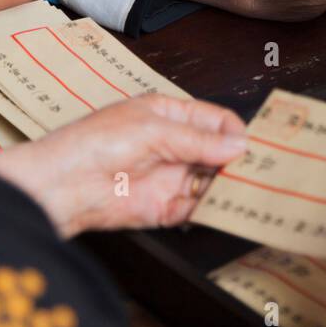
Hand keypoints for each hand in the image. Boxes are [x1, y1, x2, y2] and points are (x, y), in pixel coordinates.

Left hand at [0, 96, 247, 238]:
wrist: (63, 186)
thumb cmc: (94, 144)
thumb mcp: (153, 130)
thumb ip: (198, 141)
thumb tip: (238, 146)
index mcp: (170, 115)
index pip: (217, 121)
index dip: (236, 132)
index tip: (255, 145)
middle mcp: (174, 146)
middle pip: (220, 153)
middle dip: (239, 161)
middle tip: (262, 170)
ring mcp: (171, 177)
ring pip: (213, 182)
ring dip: (229, 187)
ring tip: (248, 191)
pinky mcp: (165, 208)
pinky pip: (198, 209)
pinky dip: (213, 211)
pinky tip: (226, 208)